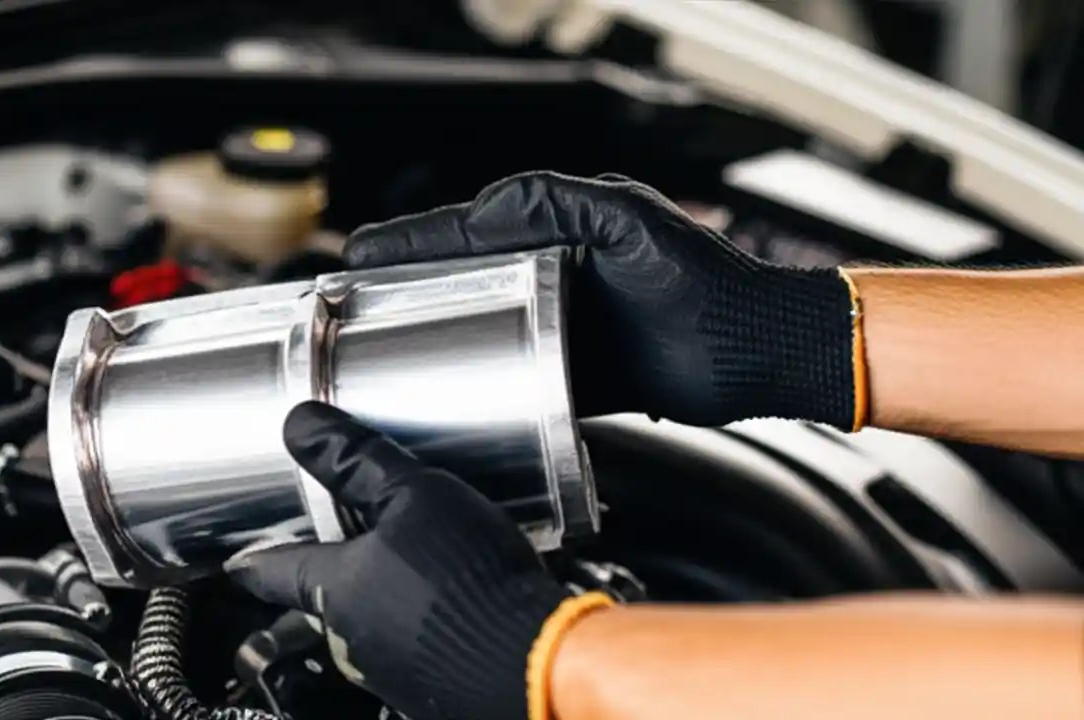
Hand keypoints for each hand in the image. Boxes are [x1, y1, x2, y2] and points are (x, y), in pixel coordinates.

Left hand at [226, 401, 573, 719]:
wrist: (531, 661)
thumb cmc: (471, 582)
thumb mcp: (413, 494)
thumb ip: (354, 460)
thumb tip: (304, 427)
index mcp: (333, 586)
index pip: (272, 570)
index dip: (254, 557)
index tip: (241, 557)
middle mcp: (348, 636)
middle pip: (323, 595)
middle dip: (337, 567)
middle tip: (355, 535)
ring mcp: (387, 667)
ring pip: (369, 621)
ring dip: (386, 592)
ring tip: (422, 558)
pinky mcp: (429, 683)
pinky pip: (412, 642)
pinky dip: (424, 616)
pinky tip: (458, 595)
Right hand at [345, 172, 858, 427]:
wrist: (756, 353)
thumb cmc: (707, 287)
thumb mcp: (629, 223)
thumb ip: (562, 202)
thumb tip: (490, 204)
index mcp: (569, 230)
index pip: (474, 231)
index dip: (416, 241)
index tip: (364, 254)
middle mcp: (564, 272)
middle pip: (470, 275)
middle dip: (412, 282)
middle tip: (357, 294)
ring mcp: (570, 321)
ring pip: (487, 320)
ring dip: (437, 327)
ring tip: (384, 338)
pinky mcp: (584, 369)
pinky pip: (521, 366)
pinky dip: (483, 371)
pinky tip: (451, 384)